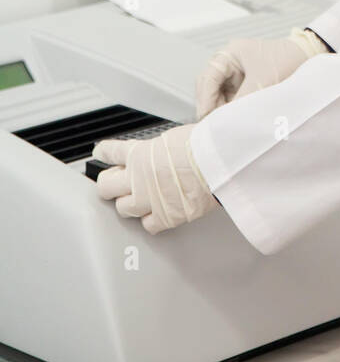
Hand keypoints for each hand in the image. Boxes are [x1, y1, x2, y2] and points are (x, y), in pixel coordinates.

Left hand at [93, 124, 216, 234]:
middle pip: (106, 186)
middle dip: (108, 182)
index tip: (100, 152)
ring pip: (122, 208)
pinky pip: (148, 225)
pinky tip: (153, 214)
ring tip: (133, 199)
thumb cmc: (204, 145)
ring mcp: (149, 200)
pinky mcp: (165, 217)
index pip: (111, 152)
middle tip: (111, 181)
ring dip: (127, 202)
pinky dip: (150, 220)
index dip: (104, 152)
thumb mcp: (174, 136)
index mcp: (140, 153)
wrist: (217, 164)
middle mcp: (138, 179)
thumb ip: (159, 148)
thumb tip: (158, 151)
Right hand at [194, 29, 328, 119]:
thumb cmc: (288, 62)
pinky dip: (230, 109)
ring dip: (220, 109)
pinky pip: (230, 98)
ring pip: (218, 94)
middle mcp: (230, 61)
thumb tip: (225, 123)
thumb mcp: (262, 83)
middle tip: (213, 126)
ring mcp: (237, 72)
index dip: (205, 99)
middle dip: (210, 105)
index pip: (208, 77)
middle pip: (208, 86)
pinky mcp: (245, 83)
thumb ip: (242, 102)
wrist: (311, 57)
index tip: (205, 118)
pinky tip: (235, 120)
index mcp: (231, 53)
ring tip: (226, 125)